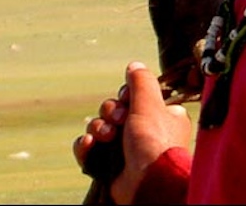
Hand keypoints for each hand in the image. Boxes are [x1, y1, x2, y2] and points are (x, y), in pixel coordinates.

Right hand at [73, 61, 192, 203]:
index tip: (127, 99)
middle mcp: (143, 131)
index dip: (125, 96)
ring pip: (99, 127)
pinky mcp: (108, 165)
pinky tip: (88, 144)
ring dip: (97, 128)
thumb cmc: (154, 142)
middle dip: (110, 112)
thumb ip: (142, 82)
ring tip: (106, 137)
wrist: (147, 182)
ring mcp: (124, 149)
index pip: (134, 97)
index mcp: (160, 115)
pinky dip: (85, 146)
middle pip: (113, 109)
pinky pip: (88, 148)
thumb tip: (134, 65)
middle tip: (118, 120)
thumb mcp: (151, 103)